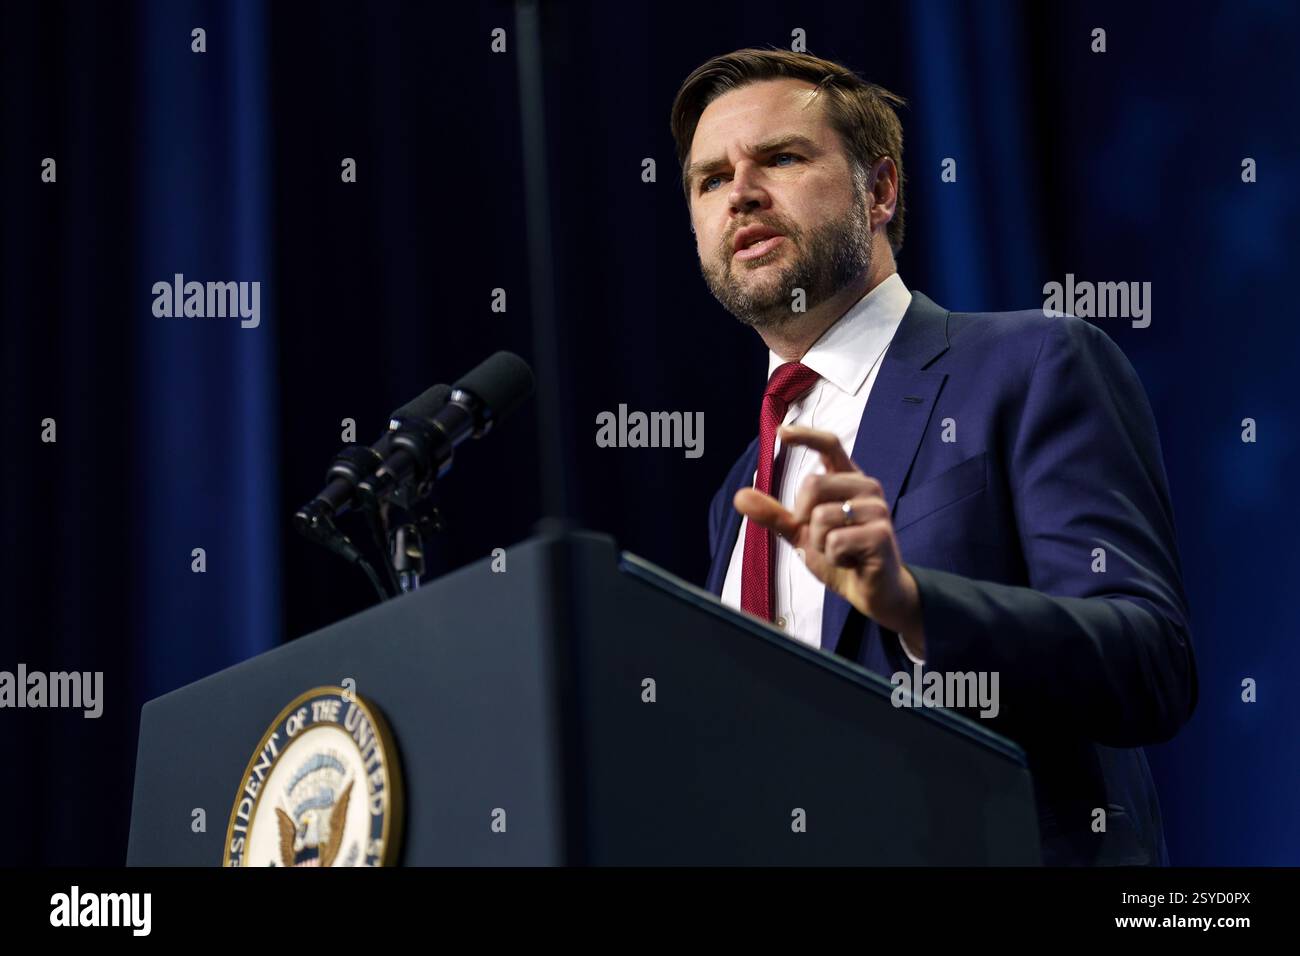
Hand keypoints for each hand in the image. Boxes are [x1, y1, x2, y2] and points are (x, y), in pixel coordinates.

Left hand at [734, 424, 925, 654]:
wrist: (872, 592)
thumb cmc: (842, 556)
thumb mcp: (801, 533)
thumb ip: (774, 514)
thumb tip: (739, 496)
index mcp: (848, 480)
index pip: (830, 445)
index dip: (806, 436)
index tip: (781, 433)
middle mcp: (866, 488)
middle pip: (813, 484)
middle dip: (803, 517)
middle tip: (822, 537)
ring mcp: (877, 510)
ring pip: (820, 516)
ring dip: (820, 543)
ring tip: (840, 551)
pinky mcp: (881, 534)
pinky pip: (835, 541)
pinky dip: (833, 557)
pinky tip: (851, 561)